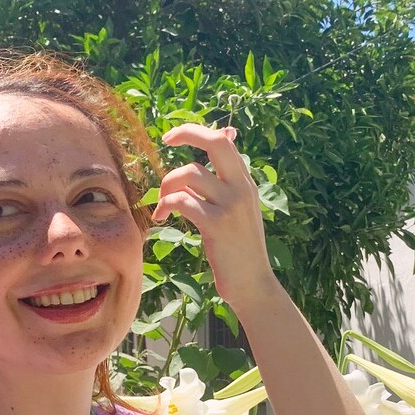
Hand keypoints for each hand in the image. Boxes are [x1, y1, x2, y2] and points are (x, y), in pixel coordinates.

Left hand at [154, 123, 279, 316]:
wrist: (253, 283)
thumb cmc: (240, 248)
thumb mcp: (241, 210)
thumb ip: (227, 184)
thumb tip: (213, 159)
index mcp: (246, 182)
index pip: (223, 141)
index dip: (197, 131)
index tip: (174, 136)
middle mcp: (241, 188)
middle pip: (216, 143)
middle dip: (187, 133)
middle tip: (165, 140)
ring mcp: (230, 206)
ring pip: (190, 173)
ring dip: (167, 184)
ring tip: (162, 202)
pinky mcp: (216, 225)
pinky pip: (182, 201)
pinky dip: (166, 205)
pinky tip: (162, 216)